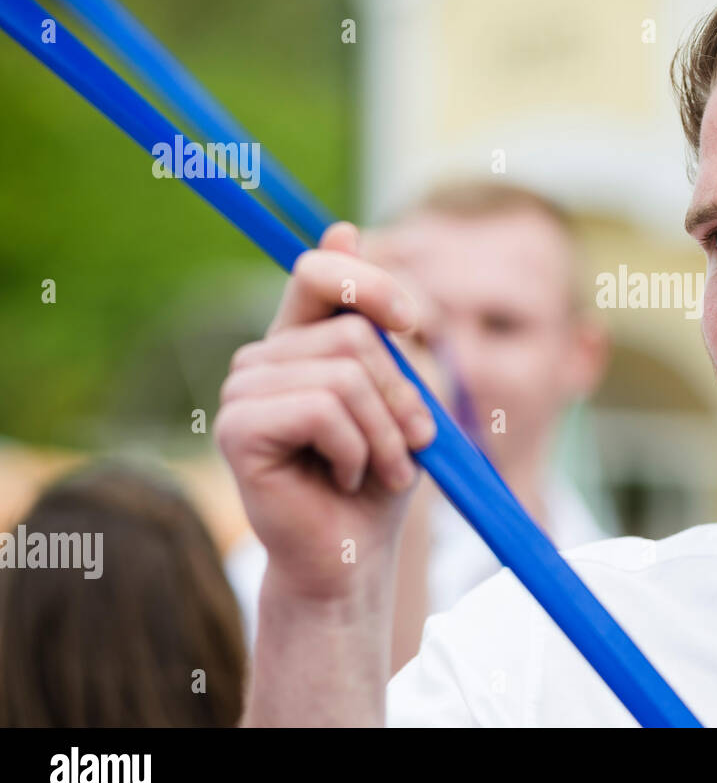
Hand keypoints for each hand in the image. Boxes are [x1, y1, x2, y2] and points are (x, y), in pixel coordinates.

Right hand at [215, 222, 437, 600]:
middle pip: (354, 335)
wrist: (352, 555)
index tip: (413, 323)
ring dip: (386, 432)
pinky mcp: (238, 429)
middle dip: (402, 395)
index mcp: (298, 341)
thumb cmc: (379, 473)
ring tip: (383, 469)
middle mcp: (262, 358)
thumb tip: (340, 227)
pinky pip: (324, 410)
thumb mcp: (397, 390)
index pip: (319, 272)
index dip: (369, 283)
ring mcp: (243, 392)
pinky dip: (358, 449)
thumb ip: (374, 321)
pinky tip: (347, 478)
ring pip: (346, 375)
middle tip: (413, 444)